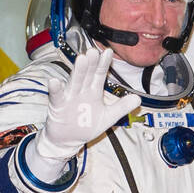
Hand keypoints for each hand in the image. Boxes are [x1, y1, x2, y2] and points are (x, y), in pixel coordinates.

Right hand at [35, 47, 139, 162]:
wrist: (67, 140)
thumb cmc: (86, 126)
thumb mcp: (108, 117)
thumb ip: (122, 107)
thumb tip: (138, 99)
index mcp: (93, 91)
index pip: (100, 74)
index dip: (104, 64)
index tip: (108, 52)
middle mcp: (82, 91)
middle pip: (87, 75)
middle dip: (91, 63)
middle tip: (94, 51)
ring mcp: (70, 97)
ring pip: (74, 82)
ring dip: (78, 71)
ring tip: (81, 59)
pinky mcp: (58, 107)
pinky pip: (57, 97)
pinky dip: (56, 90)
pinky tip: (55, 81)